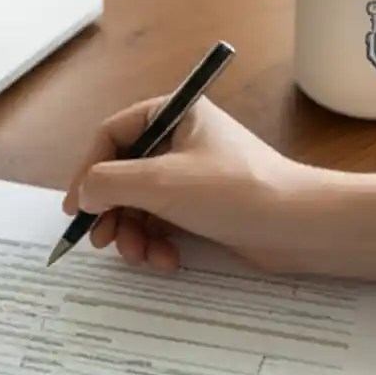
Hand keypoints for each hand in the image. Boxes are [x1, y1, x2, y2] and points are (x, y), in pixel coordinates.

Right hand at [62, 96, 322, 272]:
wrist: (298, 226)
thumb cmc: (234, 191)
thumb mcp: (160, 183)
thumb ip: (109, 183)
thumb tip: (83, 194)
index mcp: (175, 113)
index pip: (112, 135)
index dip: (88, 172)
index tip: (77, 209)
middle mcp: (183, 138)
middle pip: (124, 174)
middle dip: (113, 212)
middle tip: (104, 242)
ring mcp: (194, 173)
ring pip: (142, 203)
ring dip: (134, 233)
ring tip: (140, 256)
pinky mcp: (205, 205)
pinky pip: (164, 221)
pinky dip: (158, 242)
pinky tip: (166, 261)